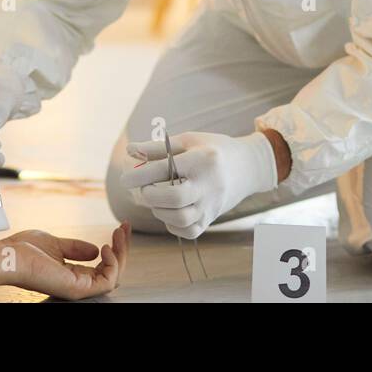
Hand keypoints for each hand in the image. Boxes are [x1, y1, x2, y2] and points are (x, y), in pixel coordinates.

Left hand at [0, 224, 129, 299]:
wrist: (9, 256)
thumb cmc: (23, 251)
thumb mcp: (56, 244)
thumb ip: (75, 248)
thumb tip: (94, 250)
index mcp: (73, 275)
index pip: (104, 266)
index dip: (116, 247)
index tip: (119, 228)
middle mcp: (77, 283)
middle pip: (113, 271)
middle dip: (123, 248)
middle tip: (124, 228)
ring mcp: (77, 288)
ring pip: (114, 276)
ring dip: (121, 254)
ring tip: (117, 235)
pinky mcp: (76, 288)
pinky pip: (106, 282)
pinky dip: (112, 265)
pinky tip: (106, 248)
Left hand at [122, 130, 277, 238]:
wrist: (247, 167)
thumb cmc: (211, 149)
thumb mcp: (187, 141)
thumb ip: (157, 148)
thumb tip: (130, 151)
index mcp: (202, 159)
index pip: (165, 170)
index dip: (140, 175)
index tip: (125, 178)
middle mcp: (209, 184)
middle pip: (174, 198)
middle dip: (150, 195)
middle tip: (143, 189)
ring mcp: (212, 205)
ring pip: (180, 218)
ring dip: (159, 210)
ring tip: (156, 198)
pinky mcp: (211, 219)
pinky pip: (188, 231)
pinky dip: (171, 223)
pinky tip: (168, 210)